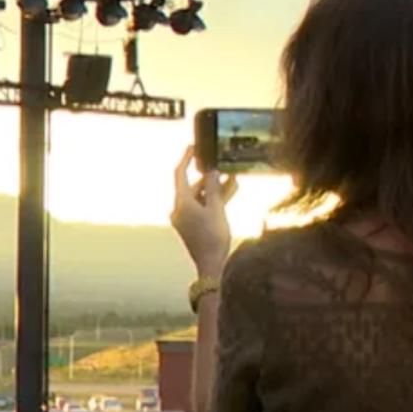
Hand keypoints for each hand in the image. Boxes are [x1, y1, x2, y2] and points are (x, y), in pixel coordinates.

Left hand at [170, 147, 237, 272]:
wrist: (211, 264)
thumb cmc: (213, 238)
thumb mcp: (216, 208)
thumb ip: (213, 188)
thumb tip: (211, 170)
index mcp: (181, 203)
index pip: (180, 174)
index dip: (186, 159)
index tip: (194, 147)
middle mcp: (179, 209)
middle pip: (194, 186)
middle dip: (210, 176)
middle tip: (224, 165)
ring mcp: (185, 217)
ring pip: (201, 196)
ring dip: (215, 188)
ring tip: (234, 178)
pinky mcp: (192, 224)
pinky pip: (203, 206)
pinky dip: (214, 200)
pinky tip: (230, 191)